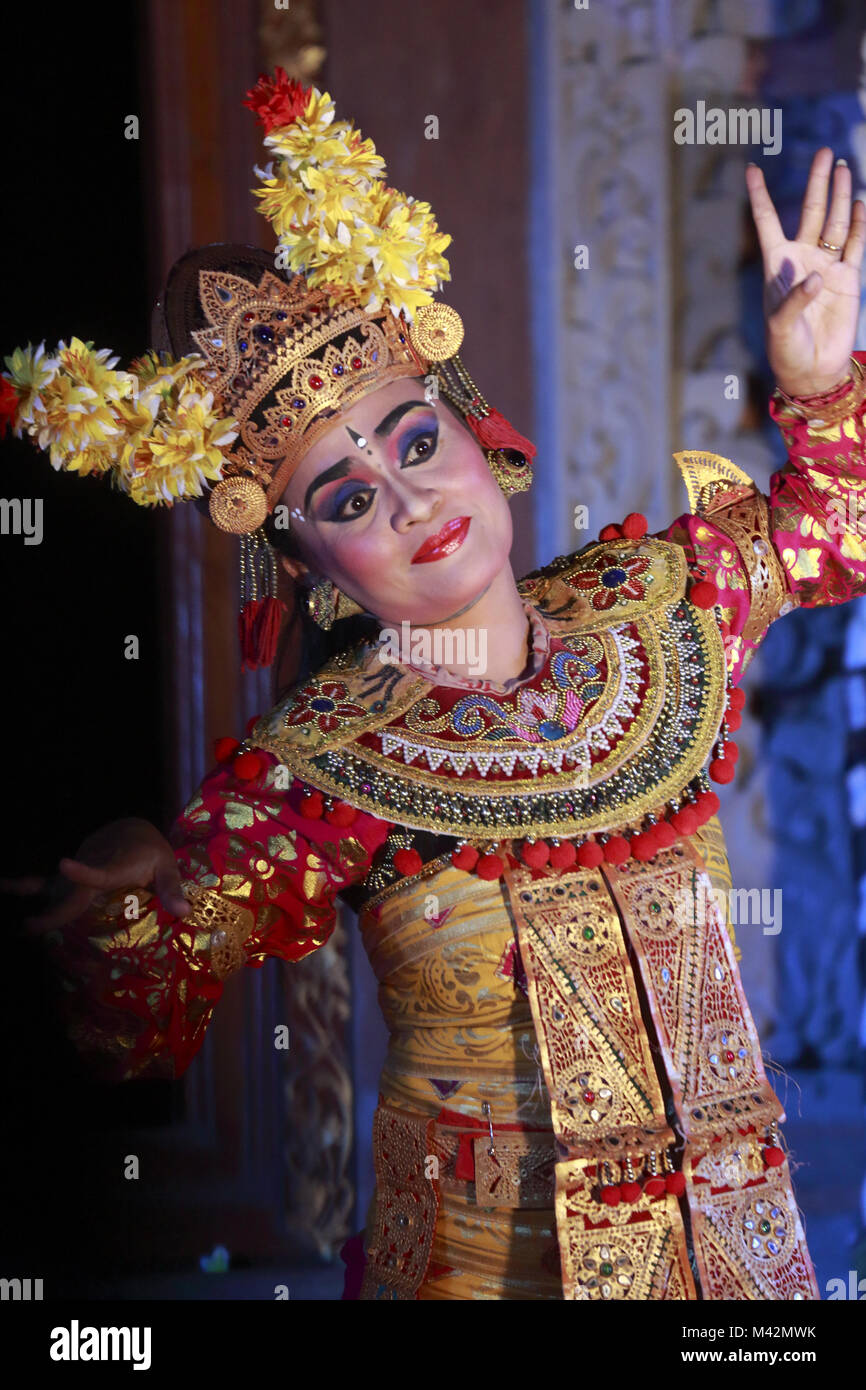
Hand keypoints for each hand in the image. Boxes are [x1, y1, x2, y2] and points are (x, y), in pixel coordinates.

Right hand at [0, 818, 191, 932]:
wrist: (132, 830)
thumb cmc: (152, 852)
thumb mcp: (168, 867)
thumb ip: (172, 889)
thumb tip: (184, 912)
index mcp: (117, 865)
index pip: (100, 872)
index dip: (84, 872)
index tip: (64, 865)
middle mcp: (92, 866)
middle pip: (72, 892)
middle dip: (56, 910)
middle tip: (33, 927)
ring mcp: (77, 872)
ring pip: (58, 892)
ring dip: (43, 909)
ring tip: (23, 929)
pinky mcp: (69, 876)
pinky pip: (45, 882)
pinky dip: (24, 885)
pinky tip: (3, 886)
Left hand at [746, 148, 865, 397]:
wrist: (812, 368)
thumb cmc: (785, 348)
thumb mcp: (780, 324)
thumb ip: (795, 299)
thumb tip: (817, 277)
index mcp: (777, 264)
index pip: (767, 222)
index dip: (760, 196)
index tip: (751, 169)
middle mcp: (802, 258)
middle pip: (810, 211)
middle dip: (817, 183)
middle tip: (824, 153)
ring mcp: (827, 265)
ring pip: (835, 222)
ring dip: (840, 196)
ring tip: (844, 167)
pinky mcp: (848, 277)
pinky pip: (856, 243)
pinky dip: (859, 223)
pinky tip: (860, 202)